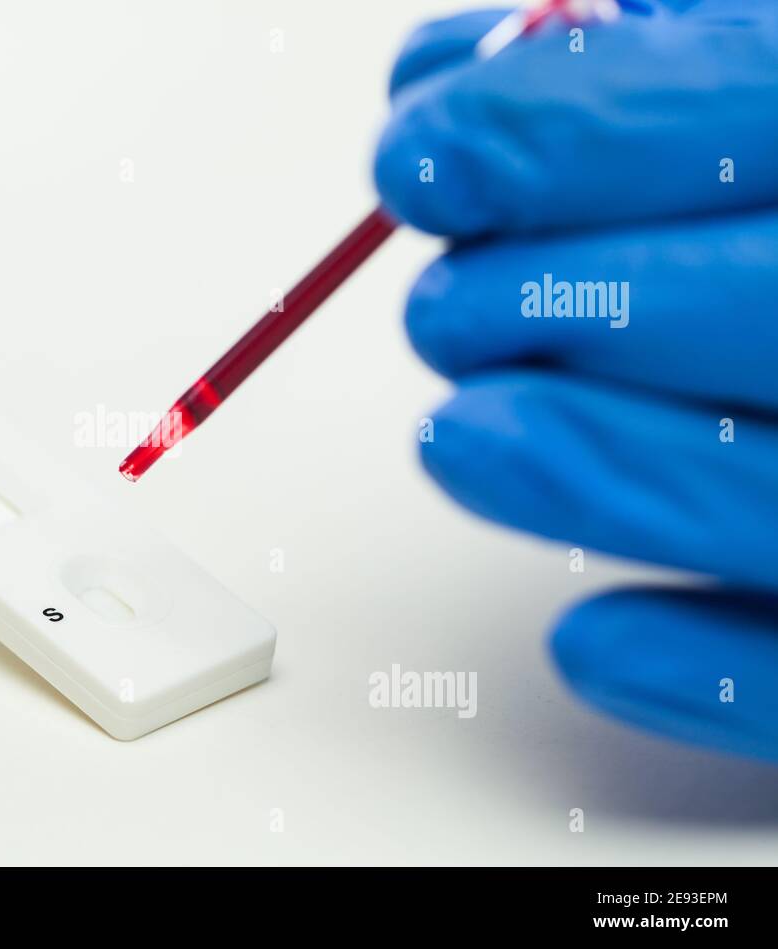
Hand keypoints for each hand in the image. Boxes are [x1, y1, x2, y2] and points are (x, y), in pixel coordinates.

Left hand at [375, 2, 777, 760]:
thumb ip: (657, 51)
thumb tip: (452, 75)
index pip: (753, 102)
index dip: (565, 126)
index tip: (421, 151)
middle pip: (773, 303)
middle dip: (557, 298)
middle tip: (443, 306)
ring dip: (593, 472)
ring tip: (459, 437)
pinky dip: (705, 672)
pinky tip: (588, 636)